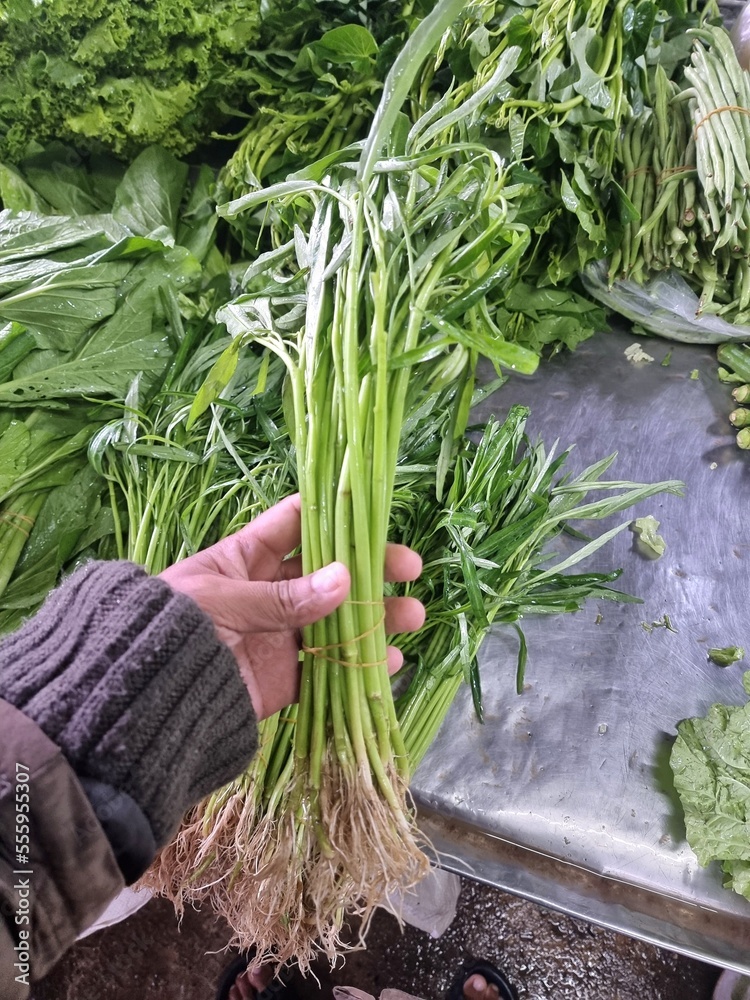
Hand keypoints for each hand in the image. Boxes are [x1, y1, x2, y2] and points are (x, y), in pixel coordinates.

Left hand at [159, 494, 424, 719]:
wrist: (142, 699)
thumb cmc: (172, 630)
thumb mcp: (223, 602)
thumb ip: (283, 597)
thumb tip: (345, 578)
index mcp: (246, 558)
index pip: (297, 523)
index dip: (336, 515)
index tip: (376, 515)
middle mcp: (269, 591)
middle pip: (330, 570)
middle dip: (371, 567)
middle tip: (410, 569)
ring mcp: (279, 634)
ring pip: (339, 618)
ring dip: (376, 616)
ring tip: (412, 617)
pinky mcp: (283, 676)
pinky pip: (330, 666)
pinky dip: (360, 664)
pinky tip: (389, 661)